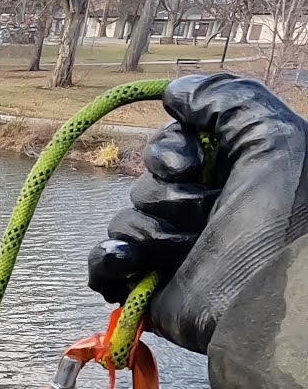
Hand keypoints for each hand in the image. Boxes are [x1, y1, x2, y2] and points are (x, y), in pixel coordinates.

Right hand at [86, 73, 307, 353]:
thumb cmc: (284, 216)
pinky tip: (130, 261)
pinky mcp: (146, 289)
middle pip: (144, 184)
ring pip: (125, 222)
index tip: (194, 164)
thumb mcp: (273, 137)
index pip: (167, 148)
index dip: (171, 152)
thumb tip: (174, 92)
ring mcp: (170, 253)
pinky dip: (108, 261)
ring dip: (154, 233)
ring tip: (190, 251)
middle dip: (170, 197)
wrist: (272, 296)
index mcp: (223, 177)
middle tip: (209, 215)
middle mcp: (196, 211)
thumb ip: (227, 99)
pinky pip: (103, 265)